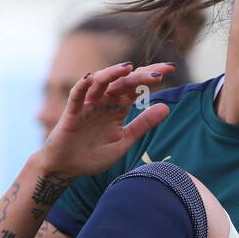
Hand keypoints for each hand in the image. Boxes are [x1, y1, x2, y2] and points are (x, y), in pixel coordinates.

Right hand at [38, 62, 175, 177]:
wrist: (67, 169)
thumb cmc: (94, 155)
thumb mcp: (124, 140)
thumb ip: (143, 124)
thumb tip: (166, 108)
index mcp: (118, 108)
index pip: (136, 87)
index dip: (151, 76)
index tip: (171, 69)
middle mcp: (104, 102)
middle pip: (123, 82)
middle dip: (140, 75)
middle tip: (160, 73)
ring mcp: (88, 106)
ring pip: (99, 83)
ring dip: (112, 74)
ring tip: (128, 68)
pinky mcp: (72, 113)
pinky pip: (76, 96)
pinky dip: (82, 86)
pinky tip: (90, 78)